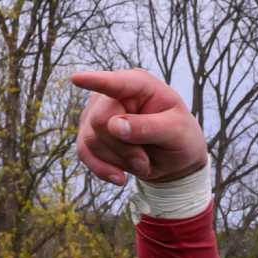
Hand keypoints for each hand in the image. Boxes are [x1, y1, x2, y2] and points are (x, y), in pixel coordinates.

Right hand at [72, 68, 209, 187]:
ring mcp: (97, 112)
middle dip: (124, 148)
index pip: (116, 83)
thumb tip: (114, 125)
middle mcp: (112, 94)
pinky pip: (84, 153)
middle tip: (145, 158)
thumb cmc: (180, 137)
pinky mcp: (89, 134)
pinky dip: (103, 169)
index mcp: (140, 85)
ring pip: (91, 140)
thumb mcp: (177, 133)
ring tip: (142, 161)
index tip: (77, 79)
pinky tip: (120, 178)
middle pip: (100, 121)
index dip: (95, 81)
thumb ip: (149, 127)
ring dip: (120, 160)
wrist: (173, 160)